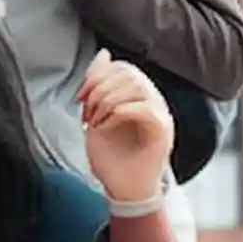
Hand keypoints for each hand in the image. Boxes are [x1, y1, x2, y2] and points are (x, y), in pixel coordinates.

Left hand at [78, 50, 174, 201]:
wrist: (122, 187)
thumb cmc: (111, 154)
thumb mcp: (95, 113)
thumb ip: (97, 85)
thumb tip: (103, 53)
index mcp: (139, 95)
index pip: (122, 67)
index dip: (96, 75)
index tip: (79, 97)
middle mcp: (154, 101)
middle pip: (129, 73)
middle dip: (99, 88)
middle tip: (86, 112)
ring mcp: (161, 115)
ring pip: (138, 86)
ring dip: (108, 100)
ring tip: (96, 120)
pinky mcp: (163, 132)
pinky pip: (145, 108)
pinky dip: (119, 113)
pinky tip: (106, 126)